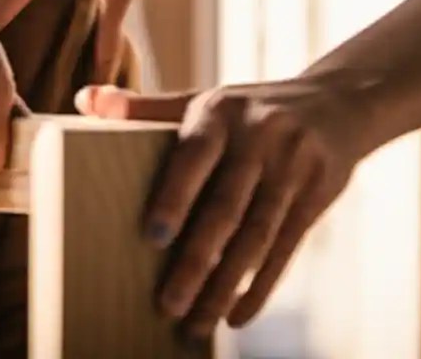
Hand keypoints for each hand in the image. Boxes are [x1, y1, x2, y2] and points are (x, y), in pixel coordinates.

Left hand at [76, 74, 376, 336]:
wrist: (338, 101)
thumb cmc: (249, 108)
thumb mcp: (204, 98)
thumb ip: (146, 107)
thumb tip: (82, 100)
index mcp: (221, 112)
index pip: (194, 156)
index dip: (175, 195)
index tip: (153, 237)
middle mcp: (259, 138)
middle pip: (226, 208)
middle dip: (197, 260)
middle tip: (168, 305)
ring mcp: (292, 168)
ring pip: (257, 236)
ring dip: (226, 285)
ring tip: (198, 323)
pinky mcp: (316, 196)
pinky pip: (286, 247)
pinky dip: (261, 285)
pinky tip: (238, 315)